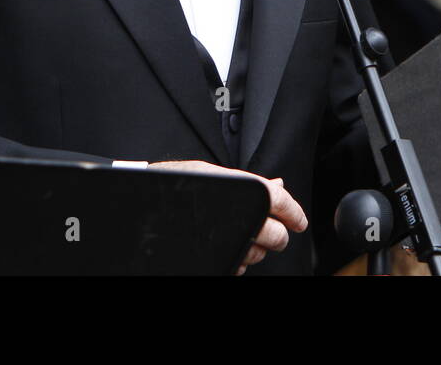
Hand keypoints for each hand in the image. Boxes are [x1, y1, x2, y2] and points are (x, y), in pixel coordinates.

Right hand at [149, 160, 306, 273]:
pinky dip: (239, 261)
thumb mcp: (211, 174)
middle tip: (275, 231)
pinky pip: (238, 267)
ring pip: (258, 253)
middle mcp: (232, 213)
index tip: (299, 220)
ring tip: (244, 237)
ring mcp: (223, 239)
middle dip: (279, 235)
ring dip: (257, 249)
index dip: (294, 211)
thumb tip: (279, 185)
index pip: (277, 199)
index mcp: (236, 187)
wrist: (141, 204)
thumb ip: (248, 182)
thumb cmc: (174, 184)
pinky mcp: (213, 256)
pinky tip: (231, 249)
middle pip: (274, 233)